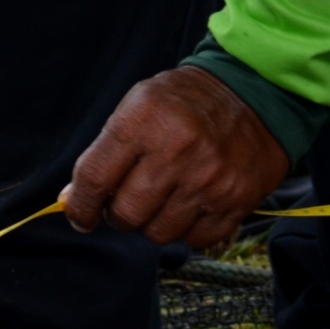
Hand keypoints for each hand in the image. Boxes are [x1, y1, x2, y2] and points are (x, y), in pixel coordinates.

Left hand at [62, 65, 288, 248]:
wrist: (258, 89)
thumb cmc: (185, 103)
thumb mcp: (136, 108)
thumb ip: (102, 154)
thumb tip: (72, 200)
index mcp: (144, 121)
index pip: (94, 181)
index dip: (80, 207)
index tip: (81, 215)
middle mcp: (178, 151)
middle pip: (125, 216)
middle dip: (120, 214)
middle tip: (132, 198)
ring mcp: (210, 178)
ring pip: (158, 233)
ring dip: (155, 222)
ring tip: (166, 197)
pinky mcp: (236, 199)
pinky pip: (195, 239)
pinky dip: (188, 228)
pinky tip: (193, 202)